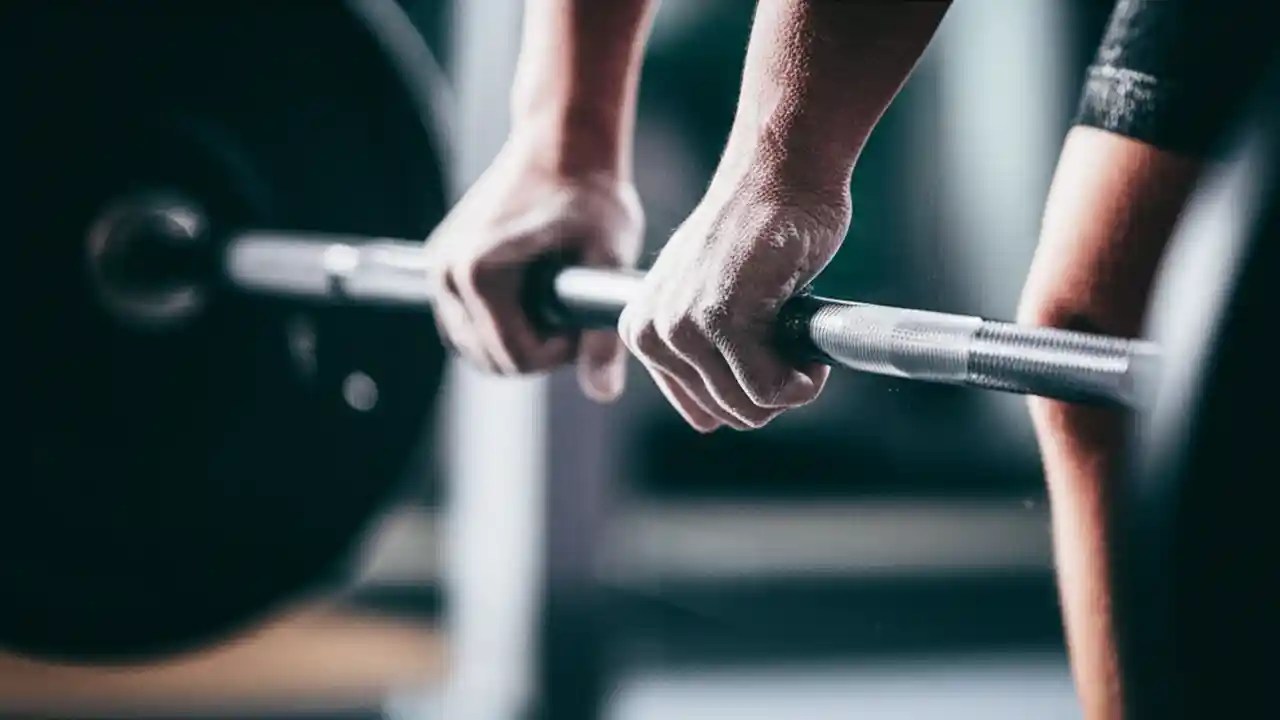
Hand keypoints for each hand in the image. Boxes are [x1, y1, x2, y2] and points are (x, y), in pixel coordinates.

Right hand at [424, 140, 642, 400]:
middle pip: (491, 360)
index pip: (515, 359)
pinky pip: (468, 325)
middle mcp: (445, 273)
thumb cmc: (591, 195)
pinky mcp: (440, 265)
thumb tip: (603, 393)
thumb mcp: (608, 259)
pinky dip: (501, 325)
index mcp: (477, 273)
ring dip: (518, 340)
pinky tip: (534, 296)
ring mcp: (437, 269)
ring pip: (477, 348)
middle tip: (574, 311)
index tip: (586, 320)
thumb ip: (603, 332)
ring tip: (557, 302)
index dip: (560, 354)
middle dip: (538, 350)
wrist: (564, 143)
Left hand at [618, 149, 849, 431]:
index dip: (751, 390)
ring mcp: (683, 329)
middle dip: (773, 388)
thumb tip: (720, 416)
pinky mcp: (722, 321)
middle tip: (793, 341)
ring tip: (800, 337)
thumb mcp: (711, 296)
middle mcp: (653, 334)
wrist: (779, 173)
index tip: (769, 349)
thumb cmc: (761, 230)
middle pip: (728, 414)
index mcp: (643, 332)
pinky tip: (811, 348)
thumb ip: (702, 350)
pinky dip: (804, 381)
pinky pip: (770, 390)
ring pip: (750, 408)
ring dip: (792, 386)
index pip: (703, 411)